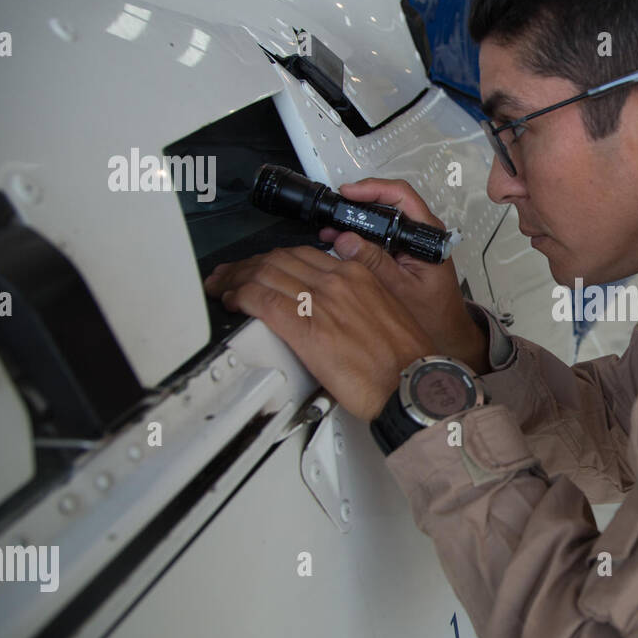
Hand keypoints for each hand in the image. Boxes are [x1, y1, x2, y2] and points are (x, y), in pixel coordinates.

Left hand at [203, 245, 434, 420]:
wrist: (413, 384)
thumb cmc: (405, 359)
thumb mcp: (386, 311)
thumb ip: (358, 298)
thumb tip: (334, 303)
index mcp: (358, 274)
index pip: (302, 254)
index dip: (273, 259)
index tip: (260, 268)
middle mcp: (338, 282)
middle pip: (278, 259)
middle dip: (247, 265)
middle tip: (230, 276)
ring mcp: (321, 303)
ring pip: (265, 274)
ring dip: (236, 279)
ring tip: (223, 288)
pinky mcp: (307, 329)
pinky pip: (263, 301)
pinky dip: (241, 297)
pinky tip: (233, 303)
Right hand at [318, 178, 488, 373]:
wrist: (446, 332)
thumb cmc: (434, 314)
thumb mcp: (400, 288)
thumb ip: (374, 263)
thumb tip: (347, 240)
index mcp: (428, 236)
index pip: (401, 196)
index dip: (373, 189)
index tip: (348, 193)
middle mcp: (422, 233)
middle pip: (389, 201)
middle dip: (359, 202)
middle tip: (335, 209)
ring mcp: (413, 240)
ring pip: (383, 217)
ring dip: (357, 219)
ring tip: (332, 226)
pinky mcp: (404, 250)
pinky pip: (381, 233)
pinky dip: (361, 234)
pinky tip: (342, 239)